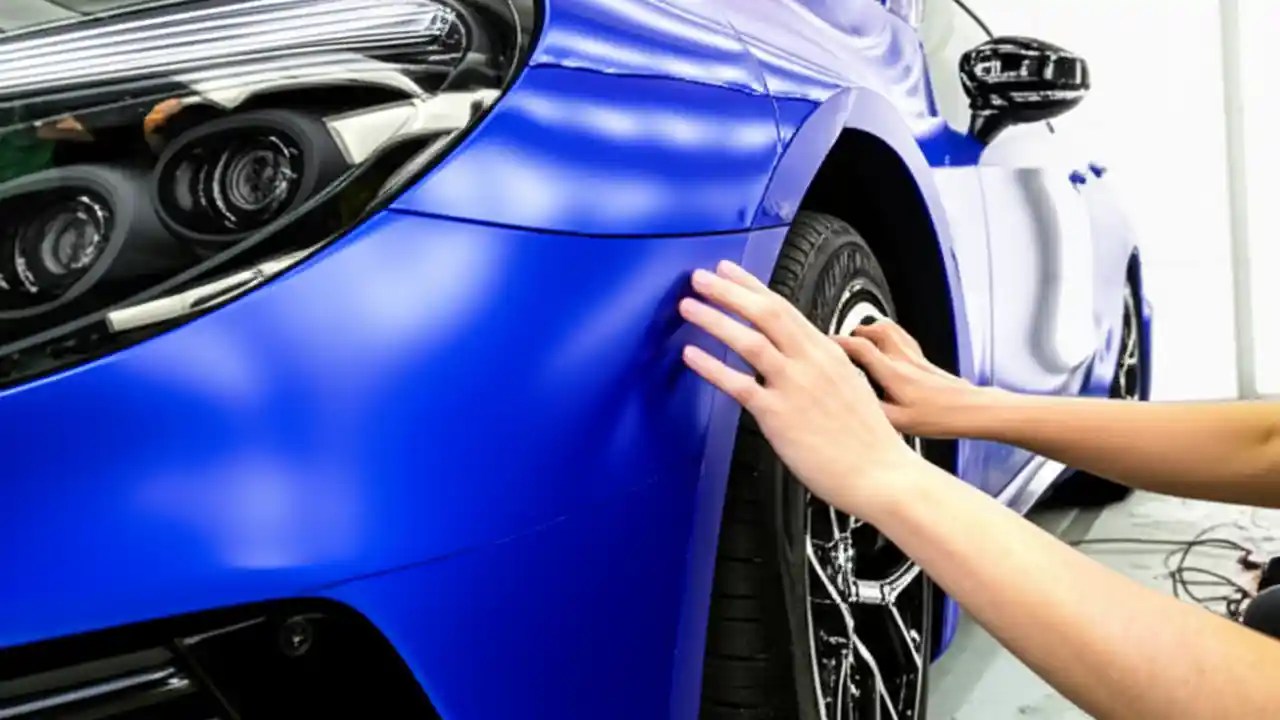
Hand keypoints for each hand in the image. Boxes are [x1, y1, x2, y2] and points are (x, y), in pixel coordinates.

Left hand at [679, 261, 925, 513]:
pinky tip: (692, 355)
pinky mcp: (779, 415)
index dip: (753, 287)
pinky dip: (712, 367)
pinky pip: (738, 384)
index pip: (784, 308)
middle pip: (765, 312)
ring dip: (715, 319)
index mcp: (828, 353)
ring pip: (749, 340)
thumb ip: (821, 368)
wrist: (881, 474)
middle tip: (701, 277)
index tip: (731, 273)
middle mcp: (811, 362)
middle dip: (729, 290)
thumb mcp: (849, 386)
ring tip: (689, 306)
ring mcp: (794, 386)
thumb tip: (799, 359)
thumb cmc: (867, 440)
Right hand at [835, 320, 999, 438]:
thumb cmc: (940, 417)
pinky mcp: (925, 362)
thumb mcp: (900, 423)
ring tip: (861, 337)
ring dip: (873, 329)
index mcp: (892, 373)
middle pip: (875, 330)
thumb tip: (852, 406)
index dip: (838, 344)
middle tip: (842, 342)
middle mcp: (903, 360)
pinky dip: (891, 337)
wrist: (971, 411)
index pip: (859, 347)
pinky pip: (904, 339)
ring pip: (891, 329)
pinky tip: (889, 347)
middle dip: (854, 332)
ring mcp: (916, 358)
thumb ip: (872, 411)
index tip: (824, 345)